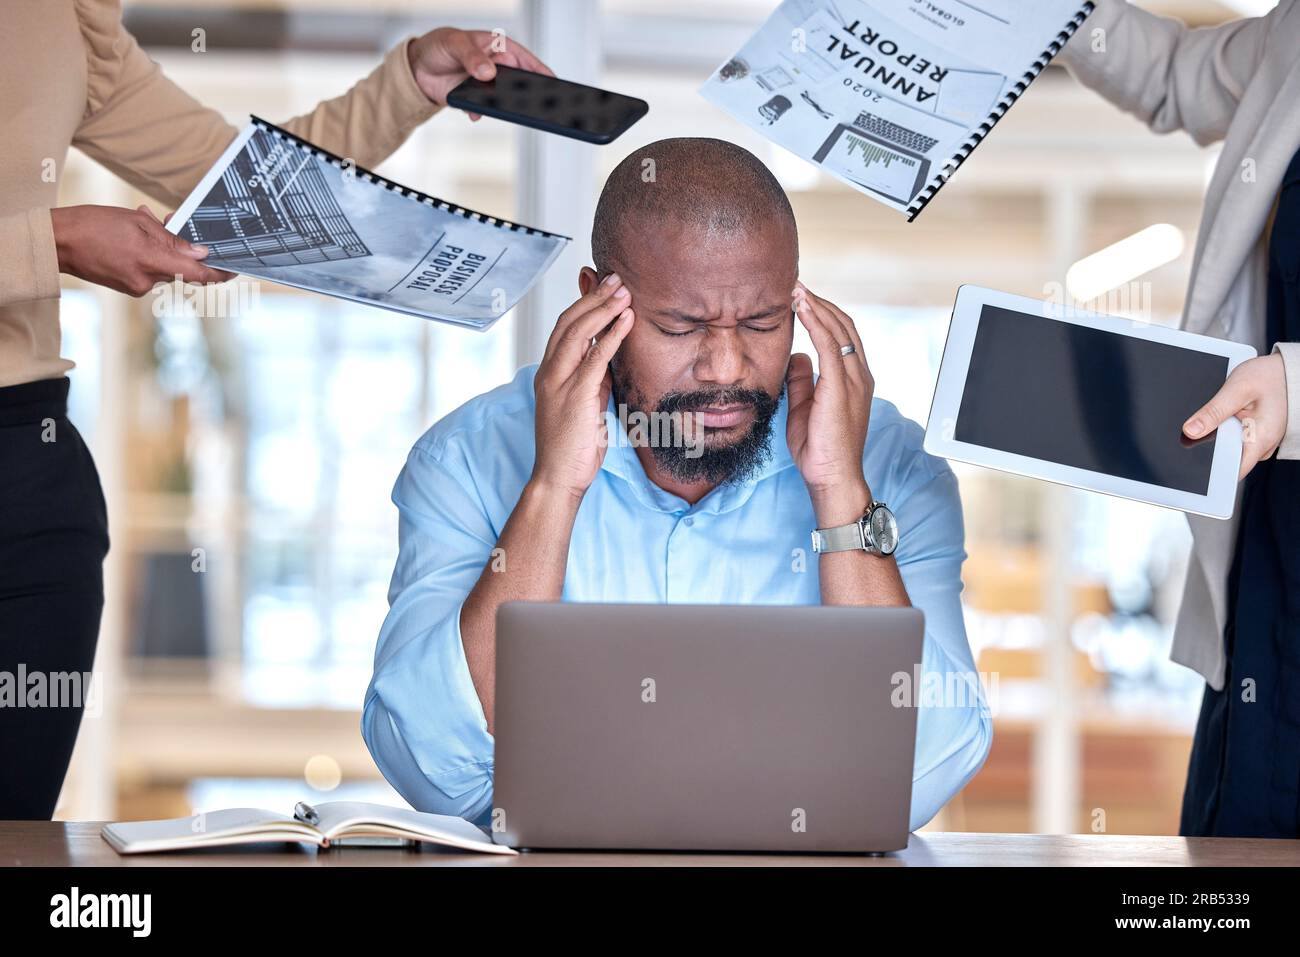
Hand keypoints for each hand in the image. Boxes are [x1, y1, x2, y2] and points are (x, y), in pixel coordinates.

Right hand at [50, 205, 233, 296]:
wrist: (55, 242)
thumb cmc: (91, 226)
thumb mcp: (136, 224)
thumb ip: (170, 239)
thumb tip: (198, 252)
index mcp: (152, 263)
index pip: (198, 275)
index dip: (220, 273)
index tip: (234, 269)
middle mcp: (146, 281)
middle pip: (181, 269)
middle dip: (183, 248)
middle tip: (174, 223)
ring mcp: (136, 287)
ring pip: (164, 268)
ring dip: (162, 249)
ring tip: (145, 223)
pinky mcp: (126, 287)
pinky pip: (149, 271)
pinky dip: (149, 255)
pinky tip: (134, 236)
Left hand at [407, 27, 552, 116]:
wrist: (417, 69)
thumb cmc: (439, 46)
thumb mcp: (454, 44)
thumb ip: (472, 57)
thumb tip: (488, 72)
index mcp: (497, 48)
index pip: (524, 59)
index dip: (540, 70)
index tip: (552, 82)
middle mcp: (496, 67)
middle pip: (519, 83)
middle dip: (527, 94)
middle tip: (537, 105)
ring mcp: (487, 85)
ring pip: (503, 99)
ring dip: (504, 107)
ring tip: (508, 112)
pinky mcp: (476, 100)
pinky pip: (484, 109)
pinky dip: (481, 113)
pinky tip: (474, 114)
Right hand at [530, 273, 635, 501]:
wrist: (558, 477)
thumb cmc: (572, 446)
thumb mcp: (585, 403)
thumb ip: (593, 378)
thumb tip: (609, 356)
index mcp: (549, 372)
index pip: (564, 327)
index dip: (584, 302)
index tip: (603, 285)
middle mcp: (549, 372)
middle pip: (569, 321)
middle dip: (594, 297)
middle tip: (617, 279)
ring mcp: (560, 383)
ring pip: (579, 333)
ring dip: (604, 308)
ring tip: (625, 292)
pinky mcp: (576, 395)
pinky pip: (596, 357)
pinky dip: (612, 335)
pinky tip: (627, 320)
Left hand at [786, 282, 873, 525]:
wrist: (832, 479)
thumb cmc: (819, 450)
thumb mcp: (804, 407)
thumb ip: (802, 381)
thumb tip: (795, 356)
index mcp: (853, 380)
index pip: (842, 336)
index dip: (824, 314)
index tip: (801, 298)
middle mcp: (859, 375)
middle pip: (843, 326)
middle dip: (820, 303)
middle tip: (796, 285)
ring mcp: (853, 381)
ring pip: (838, 330)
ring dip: (817, 306)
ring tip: (796, 288)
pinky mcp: (840, 387)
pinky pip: (829, 346)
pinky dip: (816, 323)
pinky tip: (802, 307)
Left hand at [1183, 352, 1288, 479]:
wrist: (1288, 371)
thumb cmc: (1270, 377)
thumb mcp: (1236, 390)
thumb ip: (1213, 412)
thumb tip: (1190, 430)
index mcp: (1260, 439)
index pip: (1233, 471)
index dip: (1212, 472)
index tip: (1196, 468)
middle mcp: (1263, 444)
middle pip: (1229, 459)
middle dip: (1214, 446)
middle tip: (1213, 424)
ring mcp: (1262, 441)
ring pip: (1232, 449)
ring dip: (1222, 436)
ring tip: (1225, 416)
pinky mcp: (1258, 435)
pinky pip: (1238, 440)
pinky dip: (1228, 430)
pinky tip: (1229, 416)